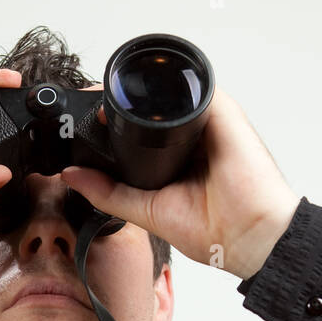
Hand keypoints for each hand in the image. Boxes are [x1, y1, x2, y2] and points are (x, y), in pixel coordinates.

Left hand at [60, 86, 300, 279]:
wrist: (250, 235)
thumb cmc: (217, 231)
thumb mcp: (147, 210)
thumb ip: (110, 193)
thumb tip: (72, 176)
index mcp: (179, 161)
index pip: (142, 133)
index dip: (114, 124)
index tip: (86, 120)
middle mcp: (195, 139)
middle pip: (154, 111)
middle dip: (122, 106)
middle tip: (90, 104)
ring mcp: (211, 124)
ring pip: (170, 96)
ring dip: (141, 93)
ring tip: (106, 95)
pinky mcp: (224, 114)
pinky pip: (194, 87)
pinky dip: (169, 84)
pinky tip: (142, 91)